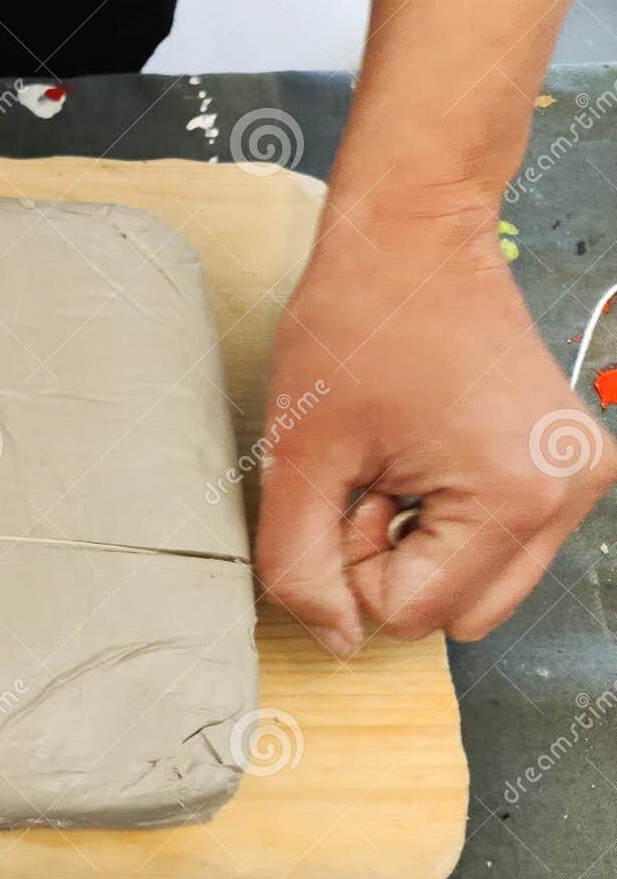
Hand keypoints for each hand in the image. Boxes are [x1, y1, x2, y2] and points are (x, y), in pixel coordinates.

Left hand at [255, 197, 615, 653]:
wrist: (413, 235)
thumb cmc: (357, 326)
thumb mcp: (301, 458)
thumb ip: (300, 566)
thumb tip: (336, 643)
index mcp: (515, 499)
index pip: (408, 615)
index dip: (353, 564)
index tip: (351, 488)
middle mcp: (568, 498)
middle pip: (454, 616)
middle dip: (391, 567)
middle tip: (372, 480)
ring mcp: (579, 483)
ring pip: (476, 590)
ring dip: (418, 548)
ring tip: (397, 464)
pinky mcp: (569, 468)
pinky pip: (498, 548)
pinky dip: (447, 526)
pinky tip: (425, 458)